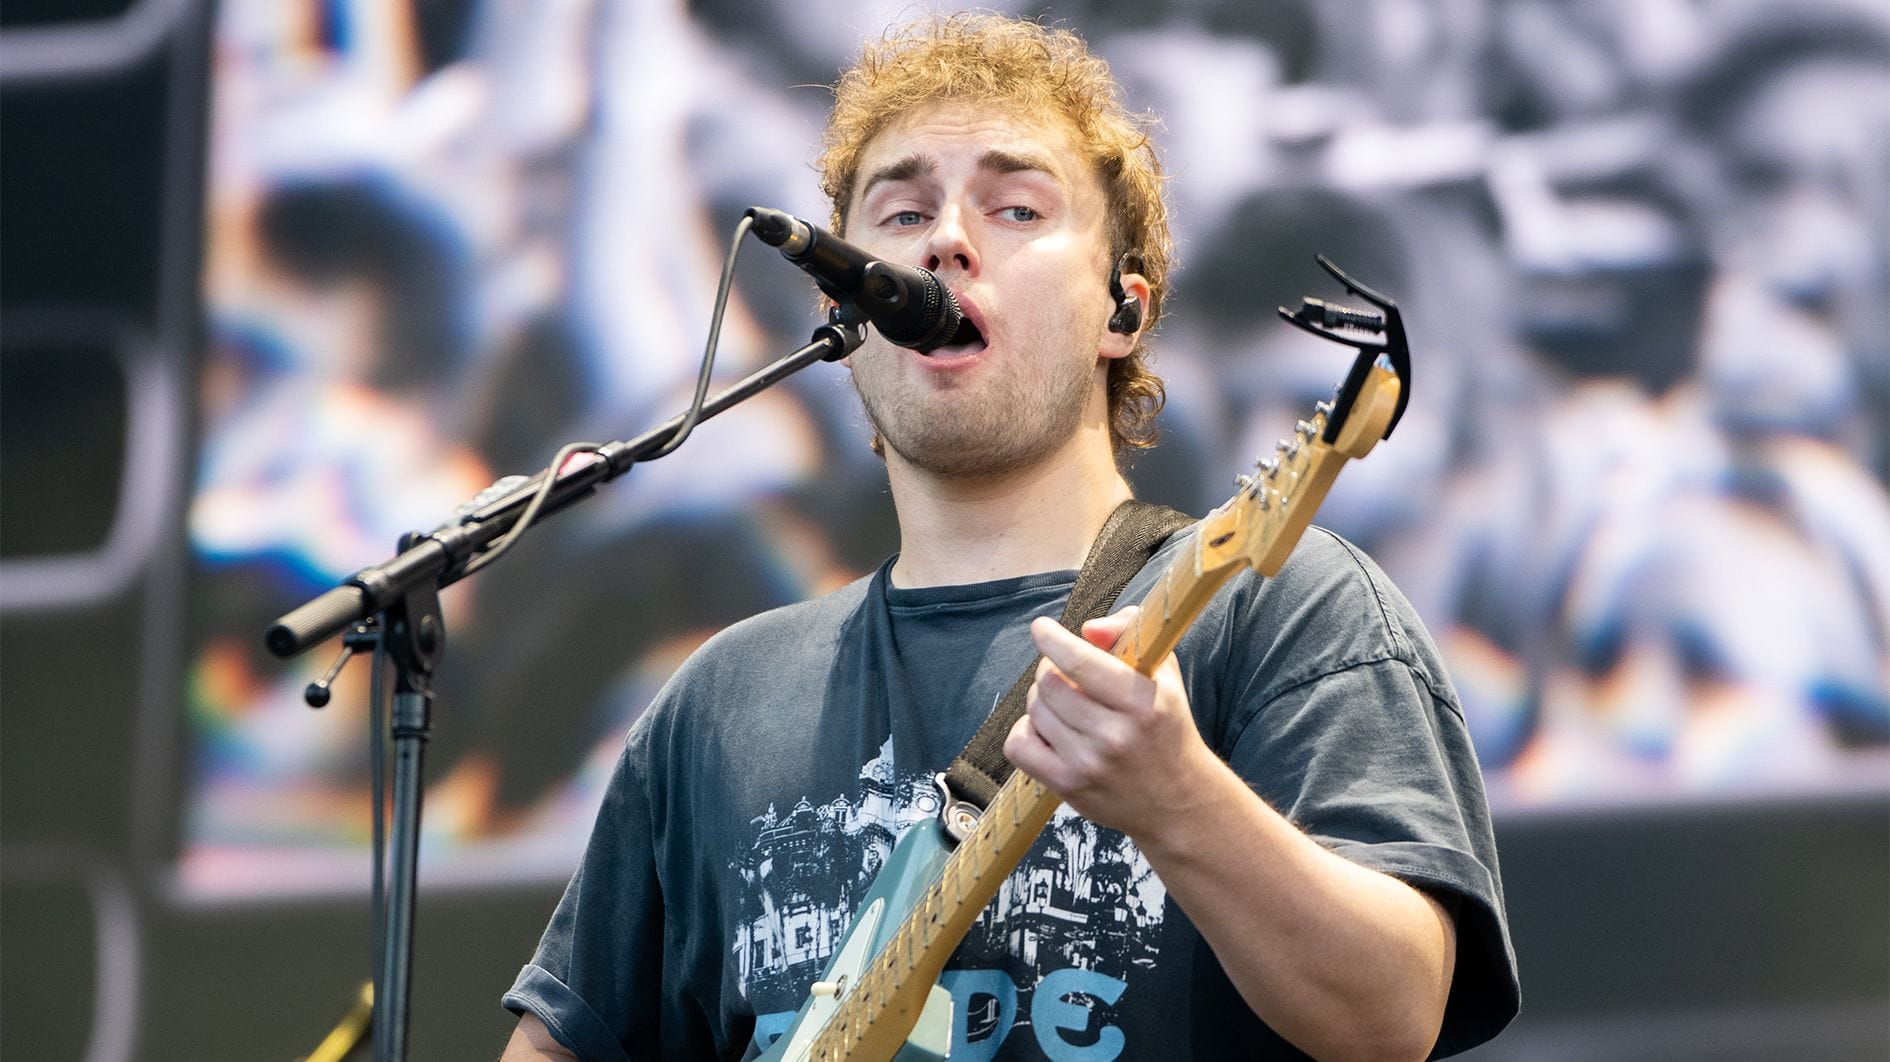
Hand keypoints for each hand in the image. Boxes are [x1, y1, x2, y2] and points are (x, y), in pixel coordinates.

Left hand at [1002, 607, 1219, 838]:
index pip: (1079, 662)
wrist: (1177, 800)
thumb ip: (1129, 633)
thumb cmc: (1165, 727)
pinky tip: (1046, 730)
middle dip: (1049, 669)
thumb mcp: (1162, 674)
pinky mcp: (1068, 787)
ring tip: (1063, 704)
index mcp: (1141, 702)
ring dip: (1040, 699)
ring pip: (1035, 712)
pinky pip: (1019, 747)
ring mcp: (1088, 764)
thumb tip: (1087, 629)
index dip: (1052, 639)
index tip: (1042, 629)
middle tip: (1062, 672)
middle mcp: (1114, 735)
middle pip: (1049, 684)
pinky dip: (1024, 731)